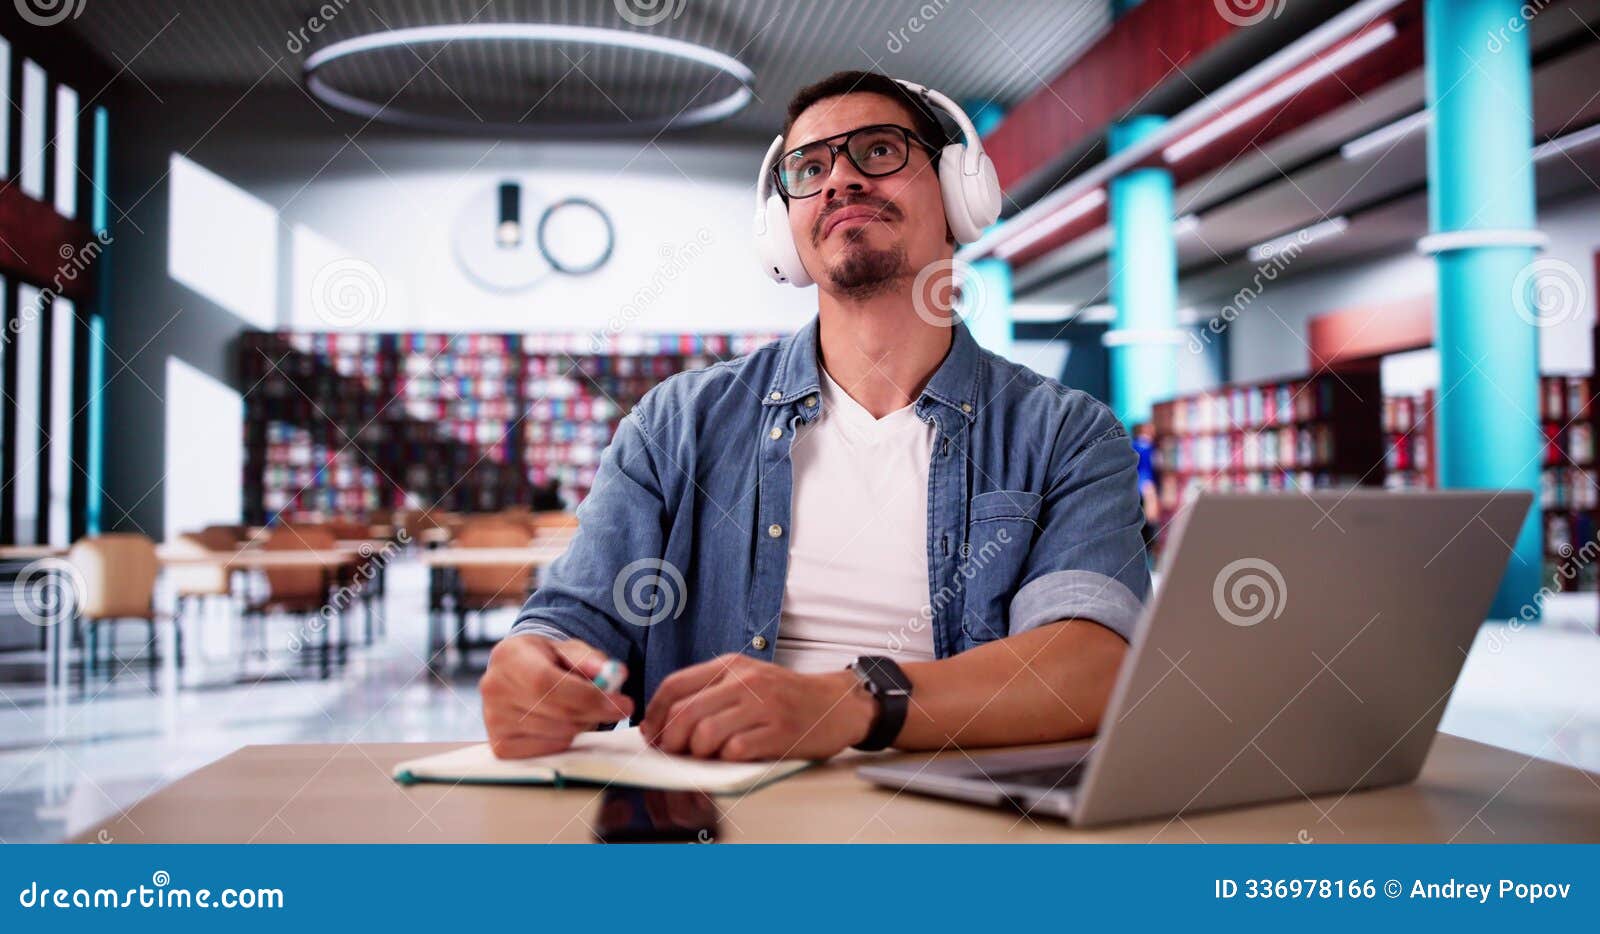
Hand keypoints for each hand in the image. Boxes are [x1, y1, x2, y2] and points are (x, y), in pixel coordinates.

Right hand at [480, 635, 633, 758]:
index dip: (588, 697)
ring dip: (582, 725)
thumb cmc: (546, 660)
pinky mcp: (500, 746)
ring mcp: (493, 720)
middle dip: (595, 713)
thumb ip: (590, 659)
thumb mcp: (568, 650)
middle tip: (615, 708)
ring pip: (557, 734)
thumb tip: (613, 673)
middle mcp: (494, 688)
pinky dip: (565, 740)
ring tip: (581, 709)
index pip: (546, 682)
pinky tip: (562, 723)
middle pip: (556, 712)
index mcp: (509, 656)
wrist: (517, 675)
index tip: (622, 704)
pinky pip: (548, 750)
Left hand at [639, 654, 875, 760]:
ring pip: (706, 733)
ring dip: (698, 753)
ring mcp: (763, 705)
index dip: (655, 715)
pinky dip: (727, 760)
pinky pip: (736, 750)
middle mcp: (745, 681)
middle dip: (671, 741)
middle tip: (674, 754)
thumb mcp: (746, 679)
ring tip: (707, 757)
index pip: (675, 685)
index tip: (652, 735)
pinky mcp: (779, 731)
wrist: (836, 703)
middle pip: (686, 713)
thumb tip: (664, 724)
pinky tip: (734, 758)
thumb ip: (709, 694)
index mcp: (730, 665)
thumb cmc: (785, 697)